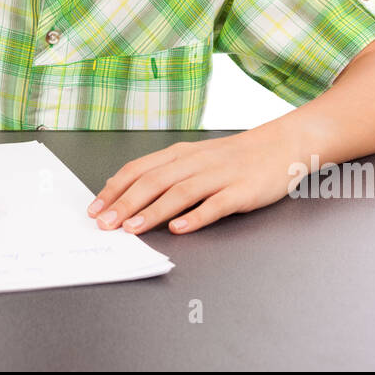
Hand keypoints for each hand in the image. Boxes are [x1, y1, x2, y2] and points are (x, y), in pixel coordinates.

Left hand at [85, 126, 300, 234]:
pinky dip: (195, 217)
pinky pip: (215, 205)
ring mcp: (218, 176)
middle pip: (153, 181)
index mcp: (179, 154)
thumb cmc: (232, 157)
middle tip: (105, 223)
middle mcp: (195, 162)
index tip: (94, 209)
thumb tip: (122, 189)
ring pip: (179, 193)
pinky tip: (179, 229)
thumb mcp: (193, 157)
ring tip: (133, 228)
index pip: (138, 169)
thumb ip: (162, 172)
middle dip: (125, 204)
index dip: (113, 189)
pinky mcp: (241, 192)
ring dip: (153, 211)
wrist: (280, 145)